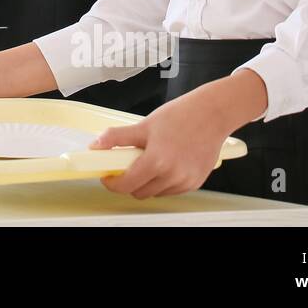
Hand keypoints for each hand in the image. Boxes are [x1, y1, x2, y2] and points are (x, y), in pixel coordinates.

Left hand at [91, 74, 261, 198]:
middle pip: (139, 192)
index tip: (107, 176)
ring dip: (146, 182)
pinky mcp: (195, 183)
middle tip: (125, 165)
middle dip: (128, 182)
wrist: (212, 114)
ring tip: (148, 159)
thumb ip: (117, 138)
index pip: (126, 185)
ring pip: (155, 193)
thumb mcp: (143, 125)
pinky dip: (163, 182)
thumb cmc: (181, 116)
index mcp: (156, 161)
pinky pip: (171, 190)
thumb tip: (96, 146)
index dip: (112, 182)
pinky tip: (165, 163)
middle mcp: (172, 176)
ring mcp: (185, 182)